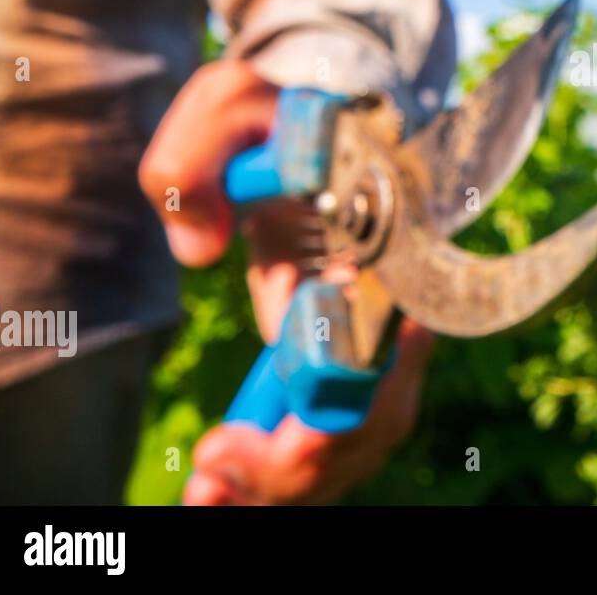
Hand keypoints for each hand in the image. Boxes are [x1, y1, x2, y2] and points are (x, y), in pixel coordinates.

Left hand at [142, 61, 433, 502]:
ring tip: (209, 492)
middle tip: (207, 482)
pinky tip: (229, 479)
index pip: (364, 370)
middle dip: (290, 470)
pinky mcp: (366, 347)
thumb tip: (198, 250)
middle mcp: (401, 298)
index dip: (306, 427)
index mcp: (380, 248)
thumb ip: (194, 157)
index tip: (228, 444)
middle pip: (369, 423)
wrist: (328, 109)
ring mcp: (390, 329)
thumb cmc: (279, 108)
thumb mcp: (226, 104)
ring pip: (362, 436)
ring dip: (290, 478)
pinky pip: (346, 425)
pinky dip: (295, 464)